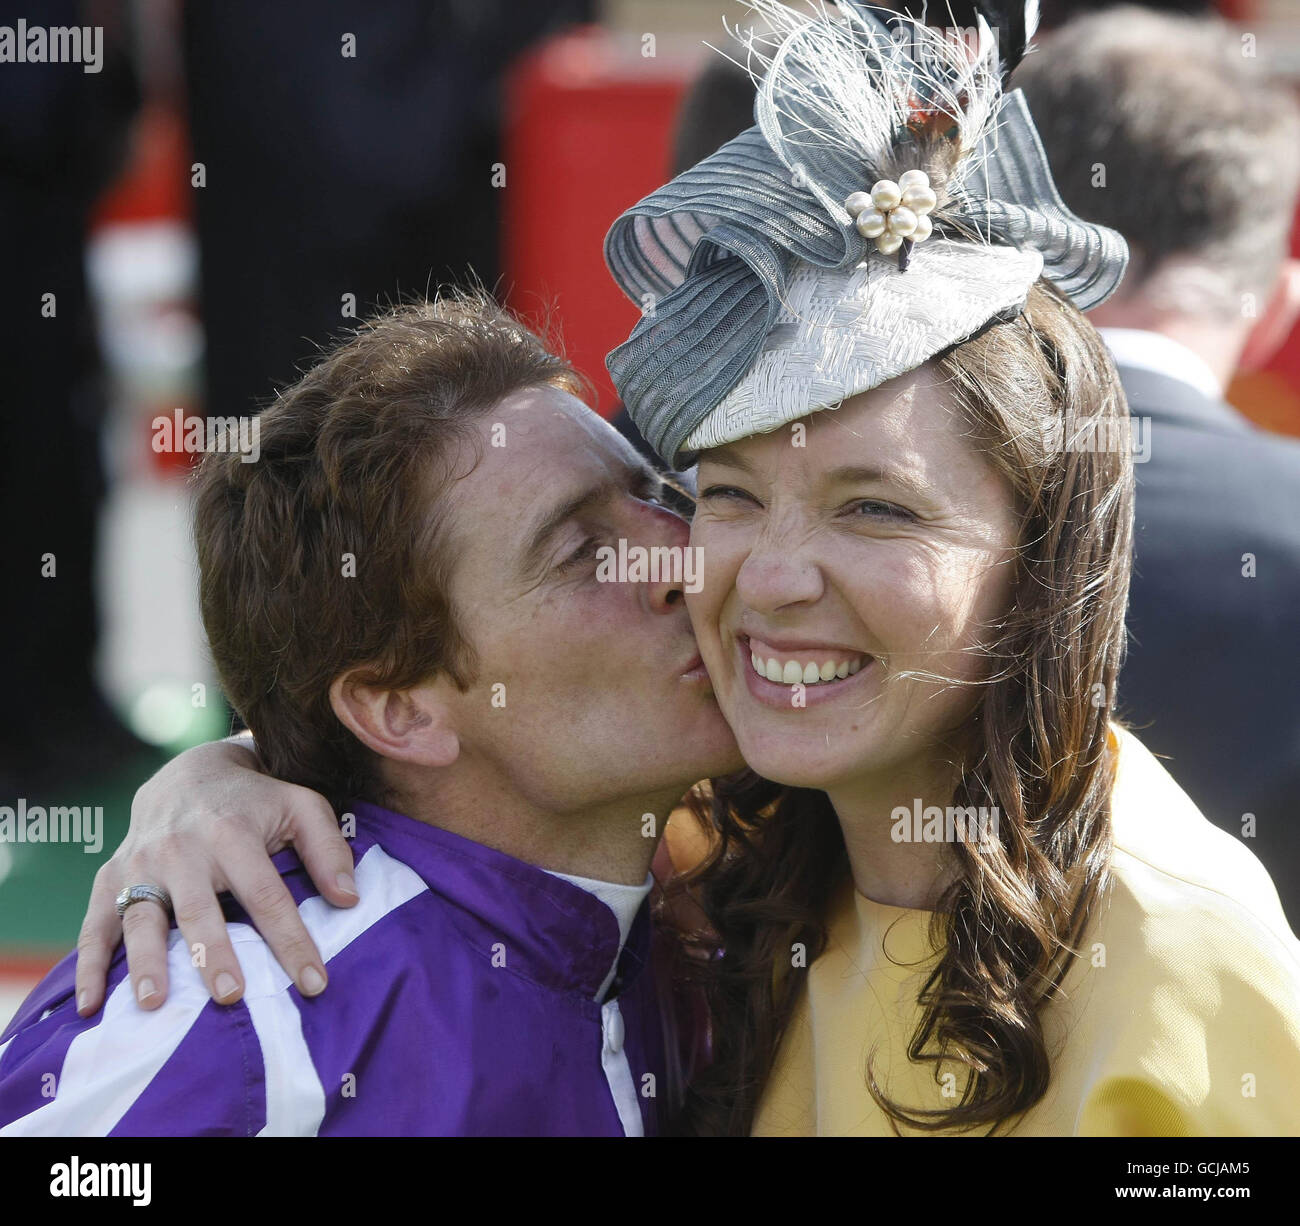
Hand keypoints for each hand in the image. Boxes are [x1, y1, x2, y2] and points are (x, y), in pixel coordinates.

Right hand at [74, 737, 357, 1014]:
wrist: (188, 774)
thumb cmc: (255, 801)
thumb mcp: (302, 807)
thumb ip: (328, 850)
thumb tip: (349, 900)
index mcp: (232, 833)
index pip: (267, 895)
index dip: (291, 941)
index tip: (313, 983)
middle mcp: (182, 849)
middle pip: (199, 909)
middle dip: (213, 953)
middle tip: (231, 994)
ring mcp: (141, 864)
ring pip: (141, 917)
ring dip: (145, 962)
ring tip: (154, 1003)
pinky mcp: (110, 877)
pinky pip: (96, 923)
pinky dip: (90, 964)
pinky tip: (92, 1006)